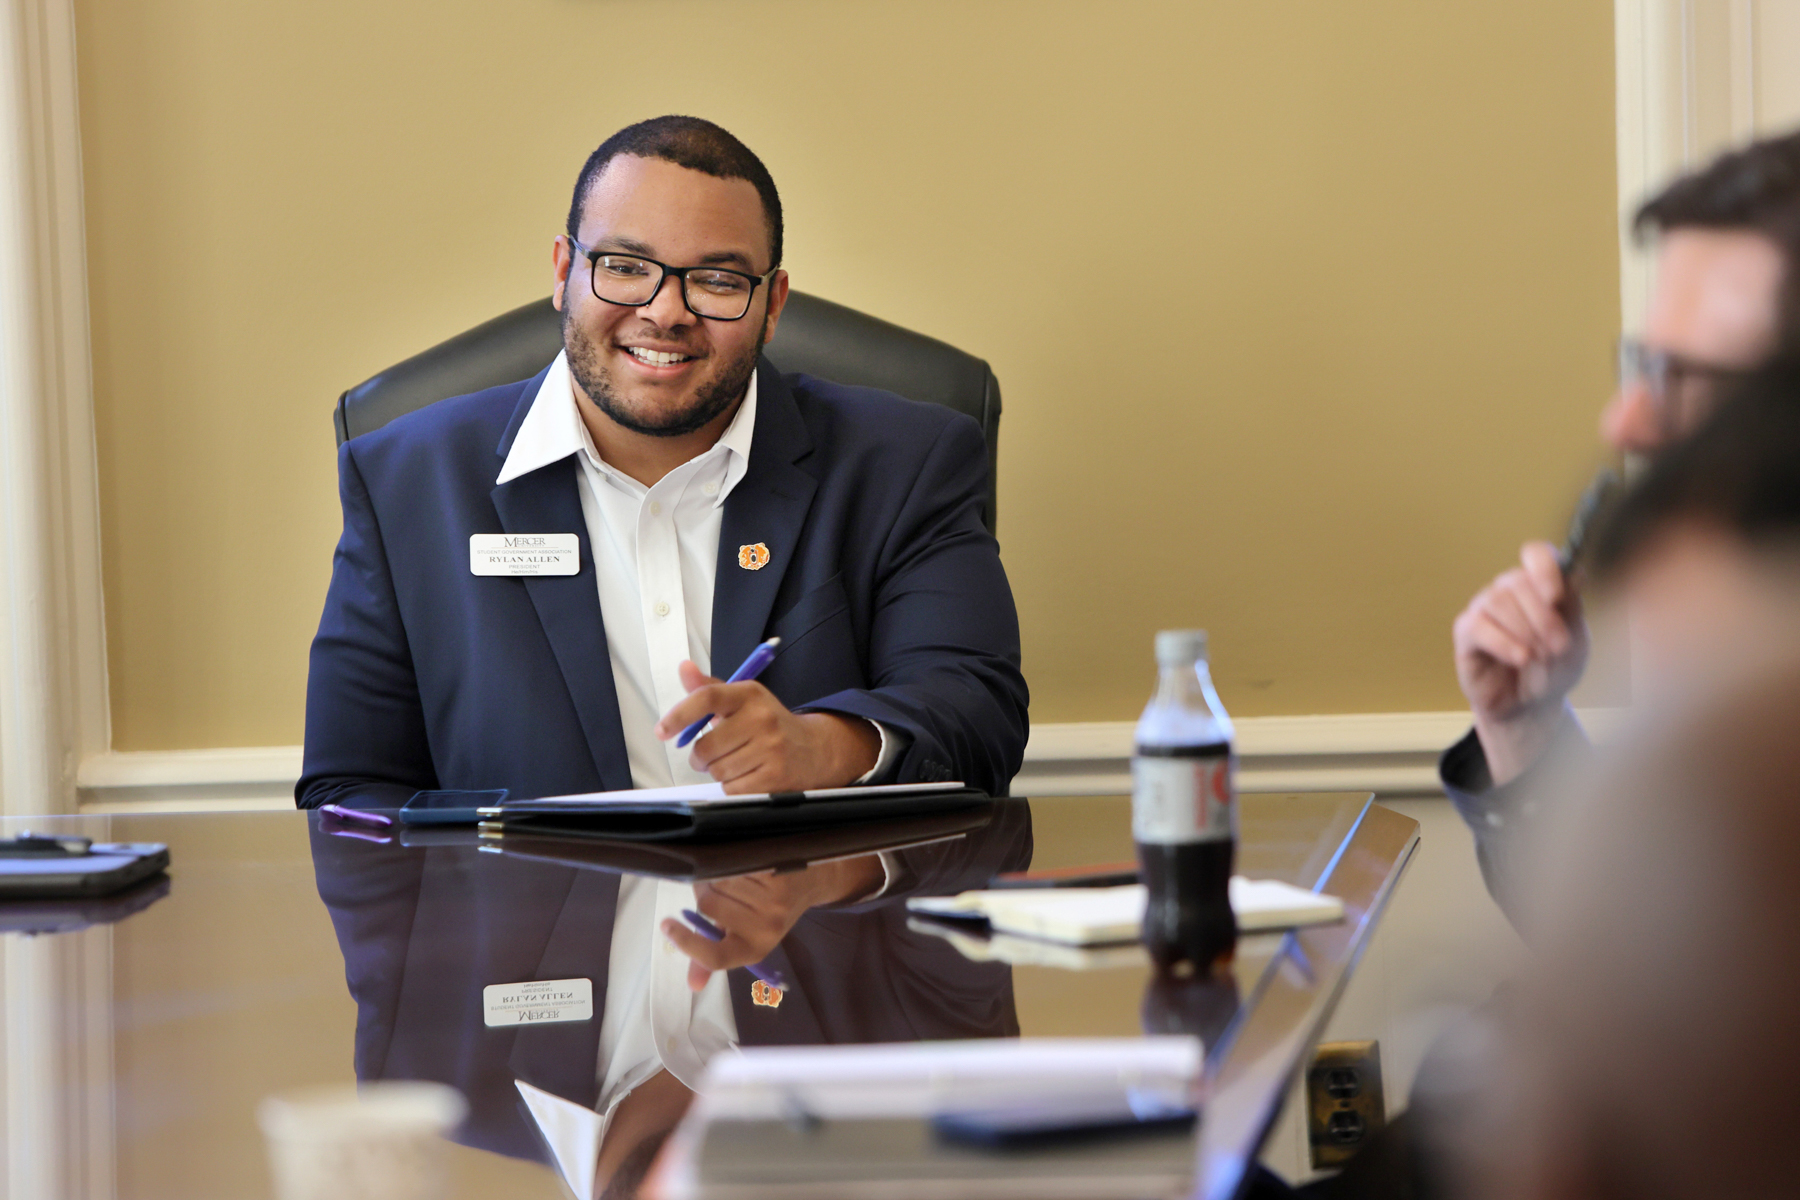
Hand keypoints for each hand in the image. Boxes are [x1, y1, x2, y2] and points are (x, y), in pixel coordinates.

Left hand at [654, 661, 878, 792]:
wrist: (814, 749)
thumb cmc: (768, 723)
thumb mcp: (743, 700)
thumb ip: (710, 688)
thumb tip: (684, 668)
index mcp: (749, 694)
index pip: (707, 697)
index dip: (679, 714)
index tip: (662, 731)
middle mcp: (761, 718)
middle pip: (706, 746)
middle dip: (701, 757)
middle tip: (711, 755)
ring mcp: (770, 748)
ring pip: (717, 770)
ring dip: (719, 772)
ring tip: (737, 762)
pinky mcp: (775, 776)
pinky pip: (733, 788)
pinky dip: (733, 787)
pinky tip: (749, 775)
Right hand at [659, 857, 883, 990]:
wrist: (809, 882)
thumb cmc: (768, 912)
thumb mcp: (744, 937)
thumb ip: (714, 956)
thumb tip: (693, 985)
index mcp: (753, 950)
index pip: (715, 956)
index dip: (687, 944)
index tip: (666, 926)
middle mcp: (765, 929)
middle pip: (707, 904)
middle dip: (704, 890)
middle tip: (718, 886)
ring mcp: (773, 901)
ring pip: (720, 880)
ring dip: (718, 873)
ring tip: (736, 874)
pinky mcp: (777, 875)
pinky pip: (734, 864)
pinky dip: (732, 861)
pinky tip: (746, 864)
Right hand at [1452, 541, 1589, 783]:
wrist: (1532, 707)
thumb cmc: (1553, 669)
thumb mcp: (1575, 638)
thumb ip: (1573, 605)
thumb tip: (1575, 573)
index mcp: (1538, 585)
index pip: (1536, 555)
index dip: (1545, 568)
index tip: (1556, 596)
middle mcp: (1509, 590)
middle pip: (1519, 582)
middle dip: (1543, 618)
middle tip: (1558, 647)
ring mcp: (1485, 608)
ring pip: (1499, 602)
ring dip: (1525, 633)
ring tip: (1537, 658)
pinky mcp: (1466, 631)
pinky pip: (1480, 626)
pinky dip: (1503, 643)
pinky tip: (1519, 659)